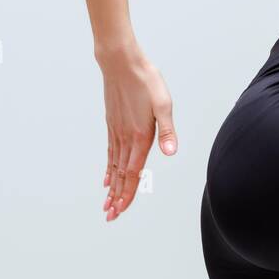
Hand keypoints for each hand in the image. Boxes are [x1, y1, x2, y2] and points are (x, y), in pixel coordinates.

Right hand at [98, 45, 177, 220]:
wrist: (121, 63)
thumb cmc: (145, 80)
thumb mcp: (163, 103)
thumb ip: (167, 130)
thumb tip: (171, 152)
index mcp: (140, 136)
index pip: (133, 172)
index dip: (128, 192)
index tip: (121, 210)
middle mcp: (125, 138)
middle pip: (120, 174)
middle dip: (117, 196)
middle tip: (110, 216)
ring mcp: (116, 132)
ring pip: (113, 165)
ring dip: (111, 186)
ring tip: (107, 203)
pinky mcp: (113, 125)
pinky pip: (110, 152)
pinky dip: (108, 167)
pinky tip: (106, 176)